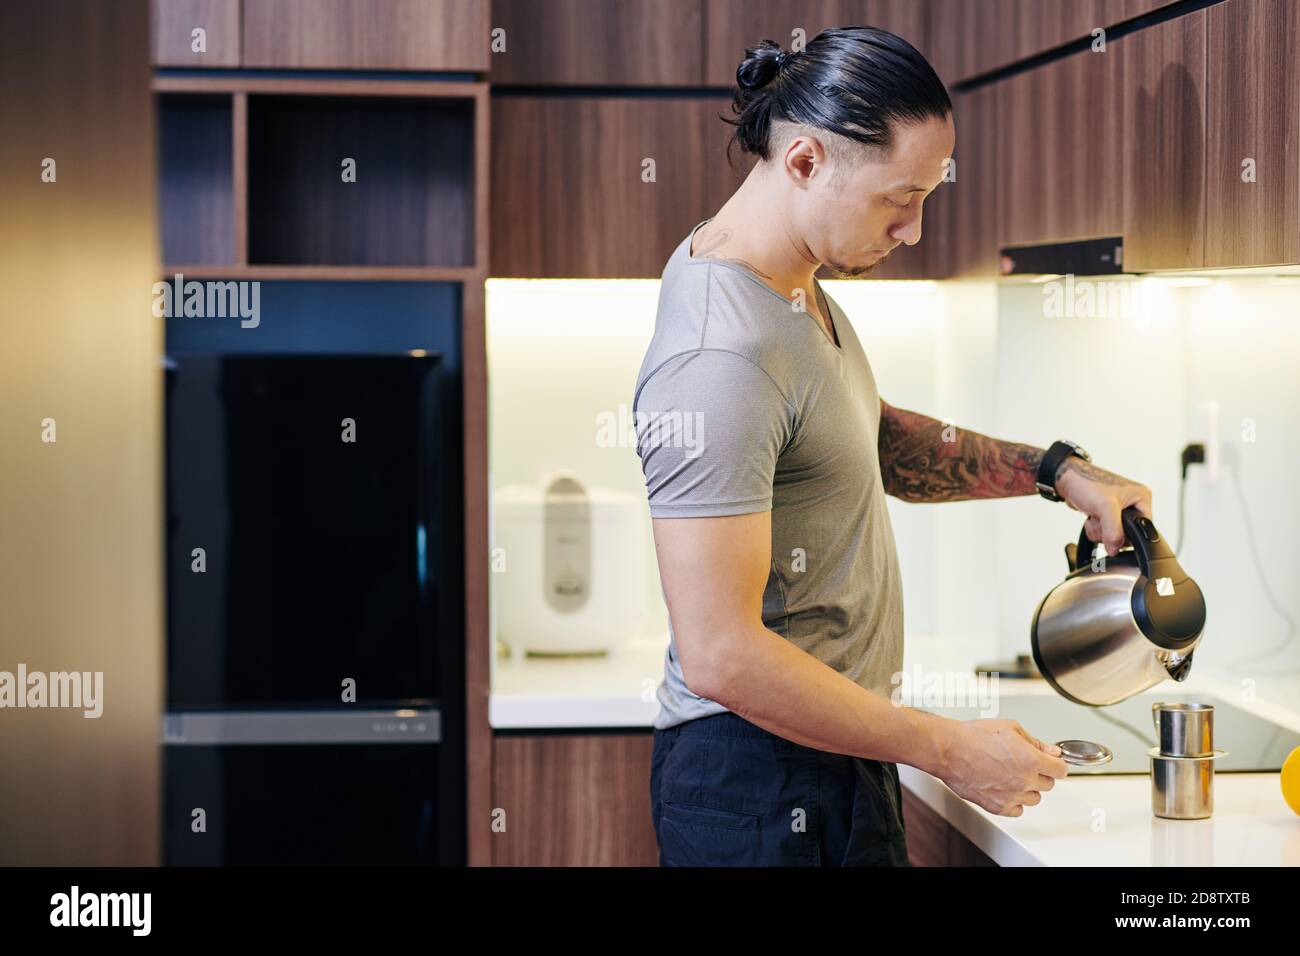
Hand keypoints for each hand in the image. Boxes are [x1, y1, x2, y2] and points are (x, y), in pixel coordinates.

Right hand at [938, 719, 1068, 816]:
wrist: (949, 750)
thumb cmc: (973, 736)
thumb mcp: (1010, 728)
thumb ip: (1035, 742)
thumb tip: (1051, 750)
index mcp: (1031, 760)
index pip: (1060, 769)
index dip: (1056, 764)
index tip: (1053, 763)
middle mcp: (1024, 780)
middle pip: (1048, 784)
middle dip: (1040, 774)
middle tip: (1024, 764)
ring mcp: (1012, 796)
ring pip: (1034, 799)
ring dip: (1028, 788)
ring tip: (1011, 775)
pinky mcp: (998, 807)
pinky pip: (1018, 810)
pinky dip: (1015, 801)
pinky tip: (1005, 788)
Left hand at [1054, 458, 1152, 555]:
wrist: (1067, 479)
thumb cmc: (1087, 482)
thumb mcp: (1105, 506)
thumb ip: (1113, 530)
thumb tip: (1115, 548)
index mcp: (1141, 498)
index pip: (1144, 527)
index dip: (1128, 534)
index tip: (1114, 531)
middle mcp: (1133, 504)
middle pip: (1128, 534)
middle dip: (1110, 531)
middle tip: (1101, 518)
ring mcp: (1119, 510)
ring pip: (1114, 536)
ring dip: (1100, 530)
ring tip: (1095, 515)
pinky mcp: (1107, 515)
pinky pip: (1104, 532)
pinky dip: (1095, 529)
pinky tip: (1091, 517)